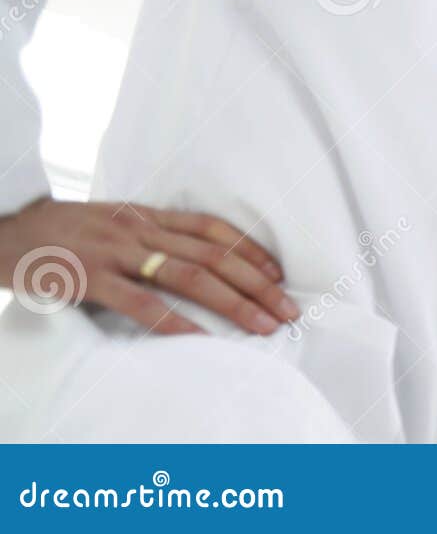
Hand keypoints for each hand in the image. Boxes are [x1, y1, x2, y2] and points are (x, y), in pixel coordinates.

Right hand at [0, 198, 293, 334]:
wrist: (1, 228)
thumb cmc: (58, 233)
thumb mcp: (109, 224)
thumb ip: (146, 238)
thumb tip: (188, 261)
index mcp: (146, 216)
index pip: (213, 230)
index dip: (251, 251)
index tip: (279, 276)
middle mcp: (140, 230)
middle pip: (215, 255)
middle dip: (259, 284)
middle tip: (289, 310)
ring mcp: (117, 252)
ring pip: (190, 276)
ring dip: (235, 303)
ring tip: (264, 326)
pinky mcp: (91, 277)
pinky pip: (142, 302)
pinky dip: (176, 321)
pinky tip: (202, 339)